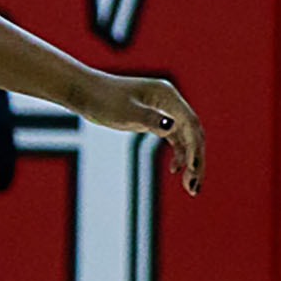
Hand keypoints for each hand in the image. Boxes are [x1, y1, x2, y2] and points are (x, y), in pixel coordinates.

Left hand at [74, 73, 205, 194]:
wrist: (84, 92)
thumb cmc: (102, 99)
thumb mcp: (124, 112)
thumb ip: (148, 118)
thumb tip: (173, 126)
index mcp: (166, 95)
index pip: (190, 124)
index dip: (195, 148)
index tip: (193, 171)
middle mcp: (168, 101)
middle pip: (192, 133)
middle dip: (195, 160)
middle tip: (193, 187)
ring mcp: (162, 110)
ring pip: (185, 138)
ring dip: (189, 160)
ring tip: (189, 187)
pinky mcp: (153, 119)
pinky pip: (174, 138)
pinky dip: (178, 154)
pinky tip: (174, 170)